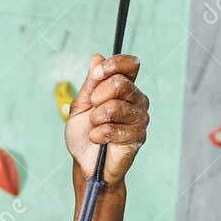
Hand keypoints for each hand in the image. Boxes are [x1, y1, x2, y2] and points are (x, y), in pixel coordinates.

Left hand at [65, 53, 148, 184]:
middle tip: (91, 109)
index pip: (130, 65)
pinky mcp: (138, 137)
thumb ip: (90, 83)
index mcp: (125, 87)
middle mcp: (137, 99)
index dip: (113, 65)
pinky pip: (115, 129)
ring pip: (116, 107)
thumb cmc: (83, 133)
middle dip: (98, 95)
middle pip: (121, 83)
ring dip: (97, 118)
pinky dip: (99, 134)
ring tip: (94, 126)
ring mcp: (140, 118)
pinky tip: (97, 139)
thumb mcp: (81, 105)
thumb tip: (97, 57)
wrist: (84, 162)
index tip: (95, 74)